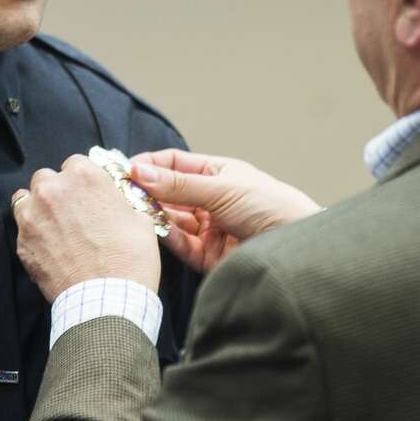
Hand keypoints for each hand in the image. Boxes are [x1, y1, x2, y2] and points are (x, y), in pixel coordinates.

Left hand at [12, 154, 160, 301]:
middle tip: (73, 212)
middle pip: (47, 178)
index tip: (89, 193)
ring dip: (38, 208)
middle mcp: (53, 189)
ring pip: (26, 198)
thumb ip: (119, 201)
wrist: (107, 303)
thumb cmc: (130, 261)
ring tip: (55, 227)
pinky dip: (32, 234)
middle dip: (58, 191)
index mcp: (84, 176)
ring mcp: (33, 216)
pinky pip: (21, 228)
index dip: (84, 179)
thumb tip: (114, 201)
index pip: (76, 162)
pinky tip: (50, 247)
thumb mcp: (139, 220)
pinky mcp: (22, 242)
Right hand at [131, 148, 322, 272]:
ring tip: (133, 211)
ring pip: (169, 219)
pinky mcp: (207, 255)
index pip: (174, 164)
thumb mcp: (222, 188)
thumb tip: (138, 171)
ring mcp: (207, 227)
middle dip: (146, 192)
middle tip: (122, 192)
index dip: (149, 165)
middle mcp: (209, 199)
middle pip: (168, 193)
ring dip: (152, 215)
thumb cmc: (272, 207)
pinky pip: (178, 243)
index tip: (125, 169)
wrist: (297, 250)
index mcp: (217, 174)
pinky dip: (164, 236)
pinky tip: (153, 229)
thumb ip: (178, 184)